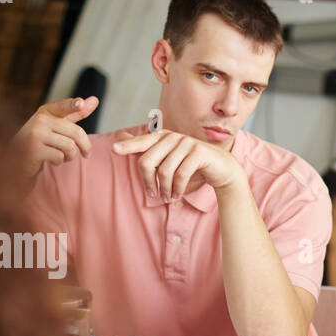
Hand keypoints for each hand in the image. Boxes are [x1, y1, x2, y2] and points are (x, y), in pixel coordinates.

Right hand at [12, 97, 98, 179]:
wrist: (17, 156)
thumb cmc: (42, 138)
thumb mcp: (58, 123)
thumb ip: (76, 112)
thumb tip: (95, 99)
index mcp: (47, 110)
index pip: (64, 107)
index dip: (73, 105)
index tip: (80, 103)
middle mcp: (40, 119)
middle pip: (76, 133)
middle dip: (85, 146)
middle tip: (87, 154)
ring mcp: (35, 133)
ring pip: (70, 147)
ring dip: (70, 156)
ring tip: (62, 155)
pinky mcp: (33, 149)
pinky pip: (60, 157)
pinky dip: (59, 161)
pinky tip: (50, 159)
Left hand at [112, 129, 244, 200]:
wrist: (221, 168)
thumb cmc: (192, 165)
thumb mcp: (169, 158)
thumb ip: (147, 150)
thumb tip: (121, 138)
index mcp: (163, 137)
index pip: (142, 142)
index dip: (128, 146)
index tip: (114, 150)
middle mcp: (173, 137)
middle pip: (148, 161)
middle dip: (148, 181)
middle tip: (153, 195)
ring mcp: (186, 143)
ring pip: (165, 171)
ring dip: (164, 189)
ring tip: (167, 198)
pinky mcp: (198, 153)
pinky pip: (180, 174)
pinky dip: (177, 188)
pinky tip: (177, 195)